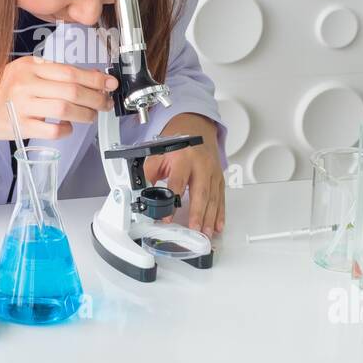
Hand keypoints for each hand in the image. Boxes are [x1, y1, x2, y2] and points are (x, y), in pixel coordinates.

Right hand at [0, 55, 116, 145]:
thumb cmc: (0, 89)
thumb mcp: (23, 71)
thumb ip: (52, 72)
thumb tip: (89, 76)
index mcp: (29, 67)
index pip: (70, 71)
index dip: (94, 78)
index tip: (109, 82)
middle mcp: (25, 84)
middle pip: (71, 90)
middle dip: (96, 97)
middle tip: (105, 102)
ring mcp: (22, 106)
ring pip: (65, 109)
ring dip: (85, 114)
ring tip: (92, 115)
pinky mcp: (19, 126)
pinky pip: (51, 130)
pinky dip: (66, 129)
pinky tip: (68, 127)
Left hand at [143, 113, 224, 236]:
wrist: (196, 129)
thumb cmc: (177, 145)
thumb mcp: (158, 155)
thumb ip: (149, 174)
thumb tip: (142, 193)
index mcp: (183, 158)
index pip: (177, 183)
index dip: (172, 202)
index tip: (167, 217)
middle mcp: (201, 165)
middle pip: (200, 192)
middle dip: (198, 213)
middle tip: (195, 229)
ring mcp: (213, 172)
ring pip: (213, 197)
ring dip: (210, 218)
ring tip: (206, 233)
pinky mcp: (219, 178)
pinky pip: (221, 198)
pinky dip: (220, 213)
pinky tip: (218, 225)